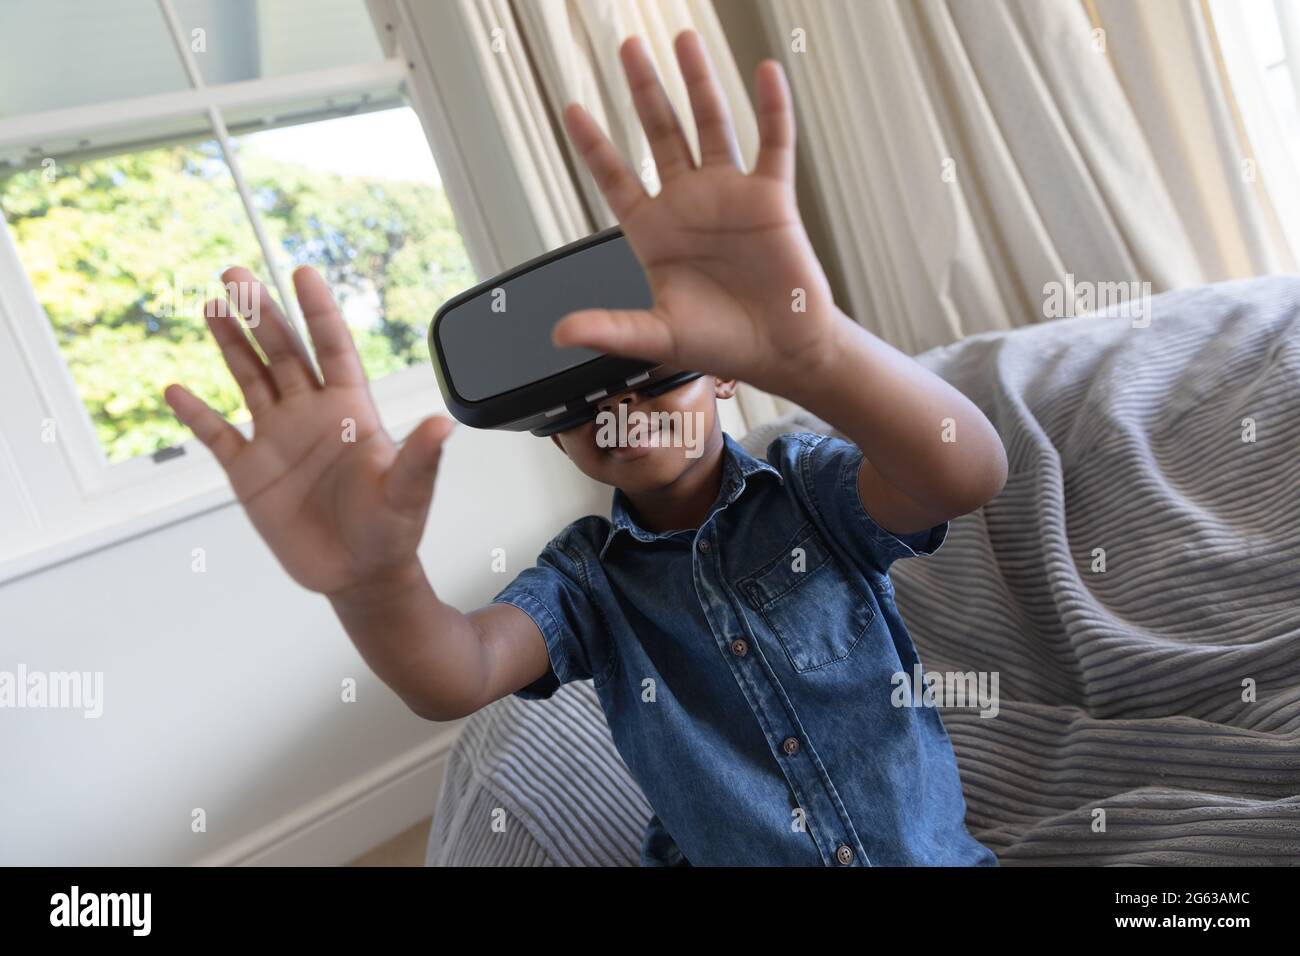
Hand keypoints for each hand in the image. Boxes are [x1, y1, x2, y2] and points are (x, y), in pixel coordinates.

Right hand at [164, 266, 453, 596]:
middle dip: (261, 313)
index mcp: (351, 411)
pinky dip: (196, 414)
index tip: (303, 273)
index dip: (318, 312)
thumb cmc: (390, 530)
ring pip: (250, 379)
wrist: (359, 574)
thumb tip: (445, 424)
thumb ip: (420, 457)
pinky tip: (177, 390)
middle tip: (236, 274)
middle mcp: (312, 415)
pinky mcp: (252, 471)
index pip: (333, 349)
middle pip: (283, 352)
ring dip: (230, 344)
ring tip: (212, 306)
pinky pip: (217, 435)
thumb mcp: (407, 493)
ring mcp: (279, 439)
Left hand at [554, 31, 838, 395]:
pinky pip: (772, 143)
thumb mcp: (657, 337)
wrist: (781, 352)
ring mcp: (730, 196)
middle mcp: (689, 204)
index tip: (572, 110)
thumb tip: (561, 333)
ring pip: (711, 125)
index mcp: (655, 232)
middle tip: (627, 47)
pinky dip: (772, 109)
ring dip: (698, 82)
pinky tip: (765, 73)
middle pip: (660, 133)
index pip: (616, 178)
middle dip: (643, 90)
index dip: (595, 145)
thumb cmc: (722, 343)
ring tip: (683, 39)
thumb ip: (610, 328)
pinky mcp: (771, 199)